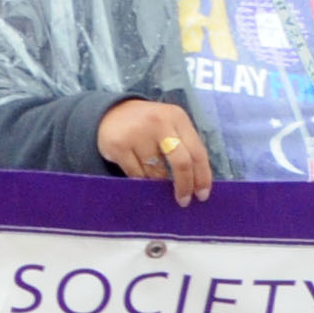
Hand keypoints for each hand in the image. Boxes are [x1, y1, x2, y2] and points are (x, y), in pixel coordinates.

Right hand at [97, 97, 211, 202]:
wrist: (111, 112)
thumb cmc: (149, 125)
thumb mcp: (171, 126)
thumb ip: (185, 147)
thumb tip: (196, 184)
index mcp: (177, 117)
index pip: (197, 152)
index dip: (202, 177)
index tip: (202, 195)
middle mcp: (159, 123)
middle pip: (181, 163)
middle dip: (184, 186)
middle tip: (184, 200)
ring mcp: (137, 133)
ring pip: (156, 173)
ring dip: (158, 182)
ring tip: (153, 177)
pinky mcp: (118, 145)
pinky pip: (136, 175)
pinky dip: (141, 179)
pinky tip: (139, 173)